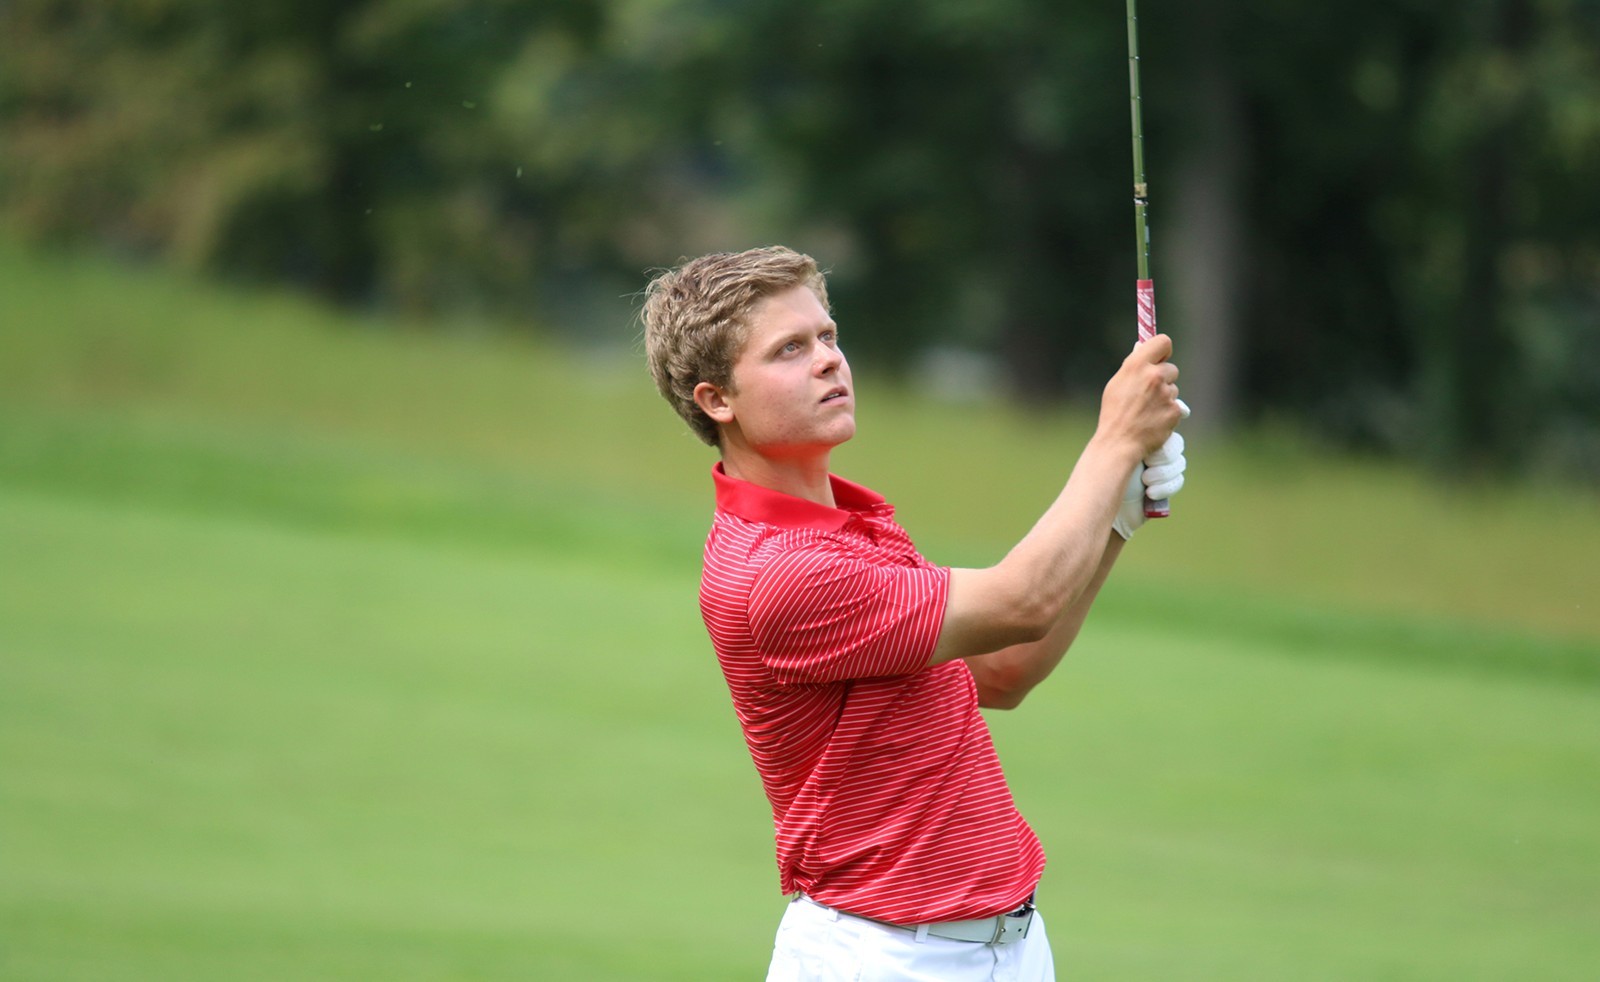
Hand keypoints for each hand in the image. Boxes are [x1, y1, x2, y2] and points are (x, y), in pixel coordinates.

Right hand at [1099, 335, 1184, 459]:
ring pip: (1173, 389)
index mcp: (1137, 365)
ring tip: (1147, 410)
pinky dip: (1168, 413)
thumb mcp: (1117, 384)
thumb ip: (1133, 368)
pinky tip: (1154, 420)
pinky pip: (1176, 407)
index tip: (1160, 359)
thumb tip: (1143, 351)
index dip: (1163, 350)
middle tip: (1149, 392)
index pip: (1163, 342)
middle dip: (1164, 378)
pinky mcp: (1175, 410)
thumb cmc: (1114, 413)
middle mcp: (1154, 376)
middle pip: (1171, 368)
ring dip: (1165, 397)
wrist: (1119, 443)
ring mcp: (1166, 394)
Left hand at [1112, 431, 1187, 539]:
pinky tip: (1149, 494)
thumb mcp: (1121, 451)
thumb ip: (1137, 436)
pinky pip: (1177, 481)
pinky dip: (1165, 488)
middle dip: (1162, 458)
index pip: (1165, 429)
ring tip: (1144, 482)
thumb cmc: (1106, 475)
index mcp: (1140, 438)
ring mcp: (1160, 469)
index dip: (1162, 441)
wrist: (1105, 507)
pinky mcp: (1164, 487)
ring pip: (1178, 464)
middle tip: (1145, 466)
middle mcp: (1151, 451)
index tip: (1147, 452)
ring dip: (1162, 474)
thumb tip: (1164, 419)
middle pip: (1176, 445)